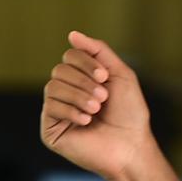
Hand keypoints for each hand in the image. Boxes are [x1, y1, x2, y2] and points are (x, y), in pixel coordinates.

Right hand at [40, 31, 156, 180]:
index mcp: (81, 78)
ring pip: (52, 87)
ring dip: (79, 96)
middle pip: (59, 70)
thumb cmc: (129, 113)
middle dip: (84, 81)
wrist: (130, 146)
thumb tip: (72, 34)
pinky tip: (86, 122)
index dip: (86, 62)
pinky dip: (71, 111)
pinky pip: (50, 108)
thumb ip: (98, 52)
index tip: (105, 77)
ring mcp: (56, 111)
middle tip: (103, 98)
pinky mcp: (50, 129)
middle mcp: (66, 92)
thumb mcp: (120, 74)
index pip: (69, 56)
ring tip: (96, 110)